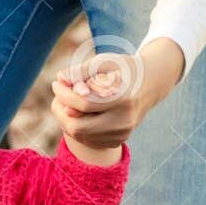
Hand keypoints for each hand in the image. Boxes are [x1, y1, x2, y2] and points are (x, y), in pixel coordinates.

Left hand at [51, 38, 183, 150]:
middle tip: (57, 96)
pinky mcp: (117, 142)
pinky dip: (77, 127)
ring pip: (80, 136)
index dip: (64, 94)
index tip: (56, 83)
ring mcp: (121, 135)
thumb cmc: (123, 70)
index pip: (84, 104)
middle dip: (61, 112)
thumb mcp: (105, 62)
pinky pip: (87, 140)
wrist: (149, 86)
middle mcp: (124, 122)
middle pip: (78, 127)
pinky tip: (78, 112)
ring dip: (66, 119)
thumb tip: (60, 78)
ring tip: (67, 102)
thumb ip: (82, 70)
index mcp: (124, 100)